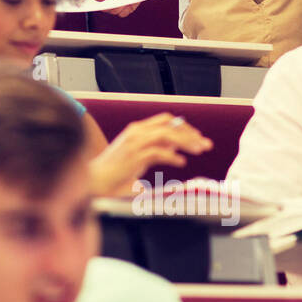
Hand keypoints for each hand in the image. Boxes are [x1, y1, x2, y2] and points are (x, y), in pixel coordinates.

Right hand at [87, 0, 142, 16]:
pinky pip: (123, 13)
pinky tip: (129, 1)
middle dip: (110, 4)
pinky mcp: (122, 9)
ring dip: (120, 6)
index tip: (101, 1)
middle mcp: (103, 0)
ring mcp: (112, 5)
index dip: (94, 3)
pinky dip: (127, 8)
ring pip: (114, 12)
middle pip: (103, 8)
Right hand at [89, 112, 212, 196]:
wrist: (95, 181)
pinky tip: (181, 161)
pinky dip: (172, 155)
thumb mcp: (139, 156)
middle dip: (190, 133)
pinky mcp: (134, 156)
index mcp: (136, 129)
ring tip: (199, 150)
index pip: (166, 120)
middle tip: (205, 144)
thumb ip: (155, 148)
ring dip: (186, 142)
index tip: (197, 138)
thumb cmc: (115, 172)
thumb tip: (175, 146)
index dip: (184, 127)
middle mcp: (136, 132)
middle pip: (169, 124)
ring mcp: (134, 142)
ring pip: (166, 134)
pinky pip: (158, 151)